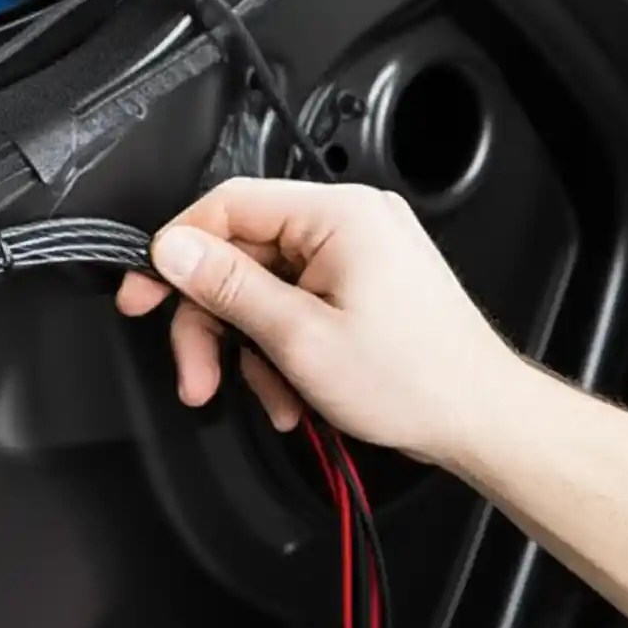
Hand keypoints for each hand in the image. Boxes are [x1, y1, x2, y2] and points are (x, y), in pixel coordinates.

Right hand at [116, 178, 524, 465]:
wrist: (485, 421)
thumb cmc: (416, 380)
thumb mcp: (299, 338)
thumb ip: (227, 287)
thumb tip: (171, 248)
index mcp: (338, 215)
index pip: (228, 206)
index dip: (175, 249)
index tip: (143, 292)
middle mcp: (348, 222)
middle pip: (239, 256)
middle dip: (213, 323)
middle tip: (195, 373)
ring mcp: (356, 253)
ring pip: (261, 290)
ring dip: (249, 351)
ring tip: (266, 398)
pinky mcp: (359, 283)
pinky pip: (293, 305)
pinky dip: (281, 351)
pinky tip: (291, 395)